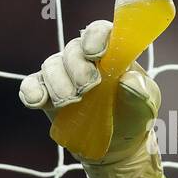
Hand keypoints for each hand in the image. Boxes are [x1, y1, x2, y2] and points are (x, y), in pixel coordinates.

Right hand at [18, 20, 164, 177]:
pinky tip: (39, 102)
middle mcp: (84, 58)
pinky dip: (32, 91)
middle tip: (87, 88)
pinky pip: (31, 85)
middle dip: (77, 67)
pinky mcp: (47, 94)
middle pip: (72, 49)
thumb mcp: (146, 104)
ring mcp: (63, 74)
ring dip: (58, 83)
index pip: (99, 31)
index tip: (96, 54)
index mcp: (111, 52)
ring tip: (70, 102)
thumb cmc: (134, 115)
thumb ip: (141, 91)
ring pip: (51, 66)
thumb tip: (127, 80)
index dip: (95, 37)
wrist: (118, 146)